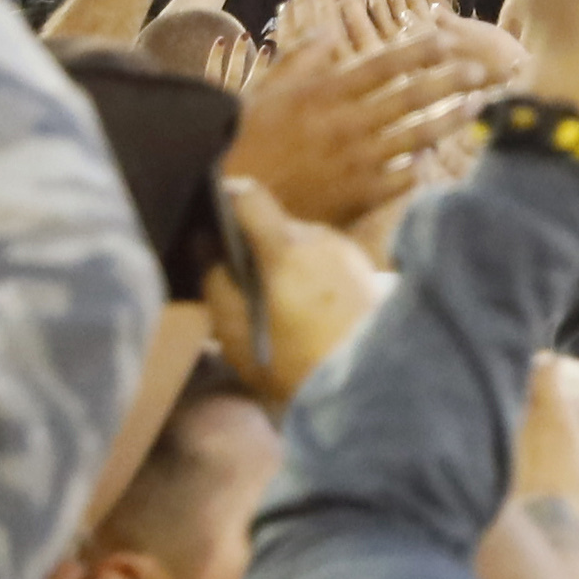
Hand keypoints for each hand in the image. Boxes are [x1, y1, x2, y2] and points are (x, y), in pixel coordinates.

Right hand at [201, 176, 387, 406]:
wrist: (373, 383)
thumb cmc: (296, 364)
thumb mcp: (236, 332)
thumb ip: (215, 281)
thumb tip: (204, 244)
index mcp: (286, 245)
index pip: (248, 195)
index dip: (224, 202)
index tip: (210, 224)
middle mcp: (320, 237)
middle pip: (273, 222)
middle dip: (252, 244)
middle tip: (236, 279)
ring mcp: (346, 250)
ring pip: (299, 241)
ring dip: (281, 260)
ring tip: (269, 300)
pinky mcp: (363, 267)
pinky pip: (322, 257)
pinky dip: (306, 272)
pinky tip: (301, 307)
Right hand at [221, 25, 488, 228]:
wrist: (223, 195)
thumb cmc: (243, 139)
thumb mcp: (266, 91)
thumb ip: (301, 60)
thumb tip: (328, 30)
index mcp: (323, 94)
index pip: (382, 65)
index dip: (419, 51)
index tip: (446, 39)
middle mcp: (346, 124)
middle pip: (412, 97)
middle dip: (452, 80)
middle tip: (484, 70)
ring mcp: (355, 162)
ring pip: (418, 136)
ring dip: (451, 119)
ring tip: (478, 106)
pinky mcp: (358, 196)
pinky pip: (403, 178)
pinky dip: (422, 165)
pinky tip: (436, 156)